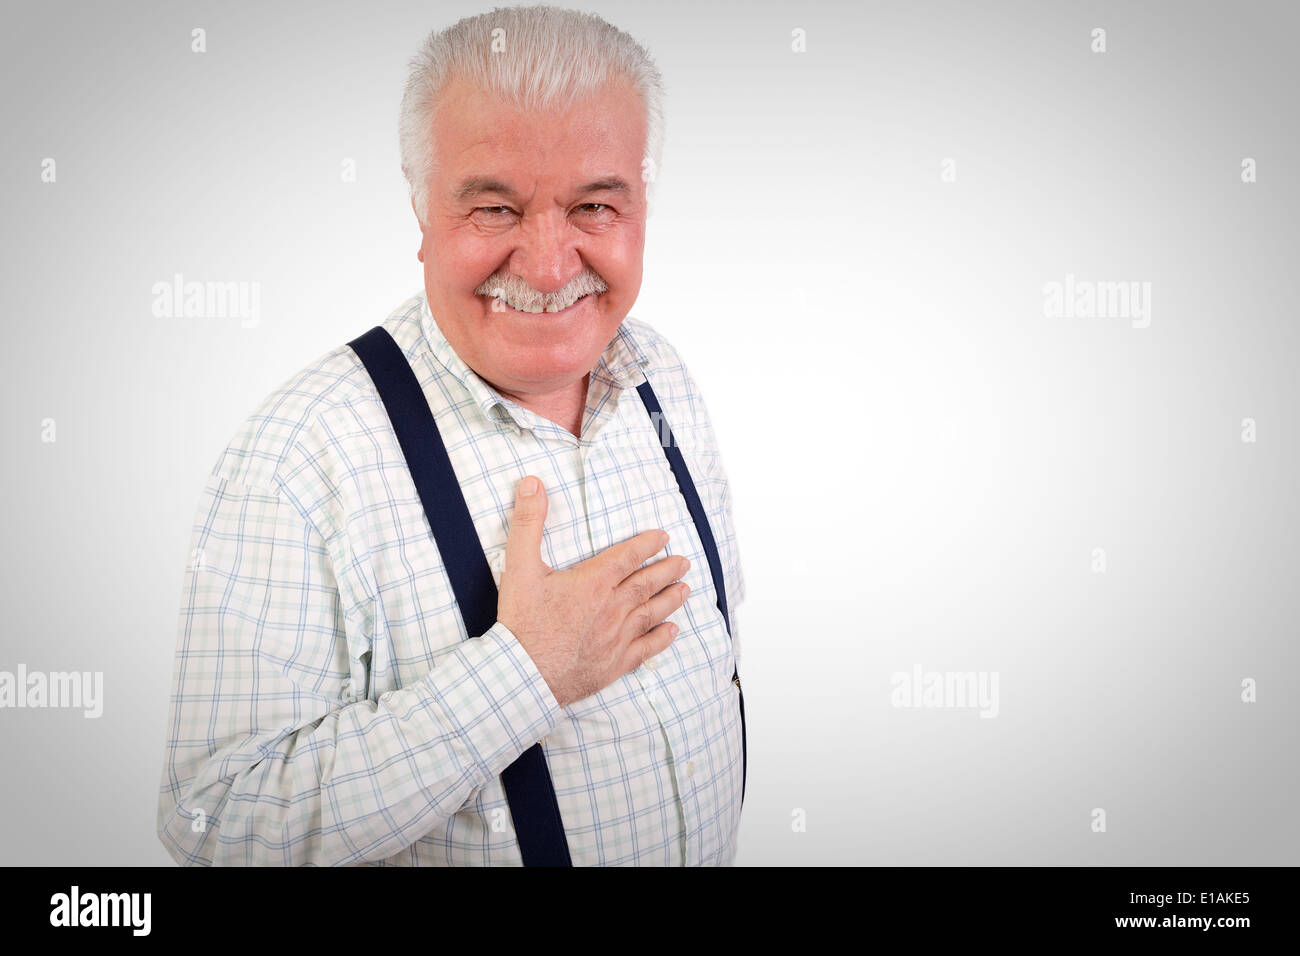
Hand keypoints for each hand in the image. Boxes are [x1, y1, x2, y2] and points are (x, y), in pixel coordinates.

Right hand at [496, 475, 689, 707]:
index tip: (663, 537)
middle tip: (684, 561)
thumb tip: (532, 483)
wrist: (522, 674)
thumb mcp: (519, 566)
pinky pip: (645, 649)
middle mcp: (612, 608)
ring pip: (651, 613)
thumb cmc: (521, 622)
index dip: (647, 544)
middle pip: (647, 584)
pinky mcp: (614, 665)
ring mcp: (616, 638)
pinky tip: (672, 631)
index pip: (628, 556)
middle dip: (666, 569)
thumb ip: (528, 522)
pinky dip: (661, 639)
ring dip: (670, 599)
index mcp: (593, 582)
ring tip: (686, 588)